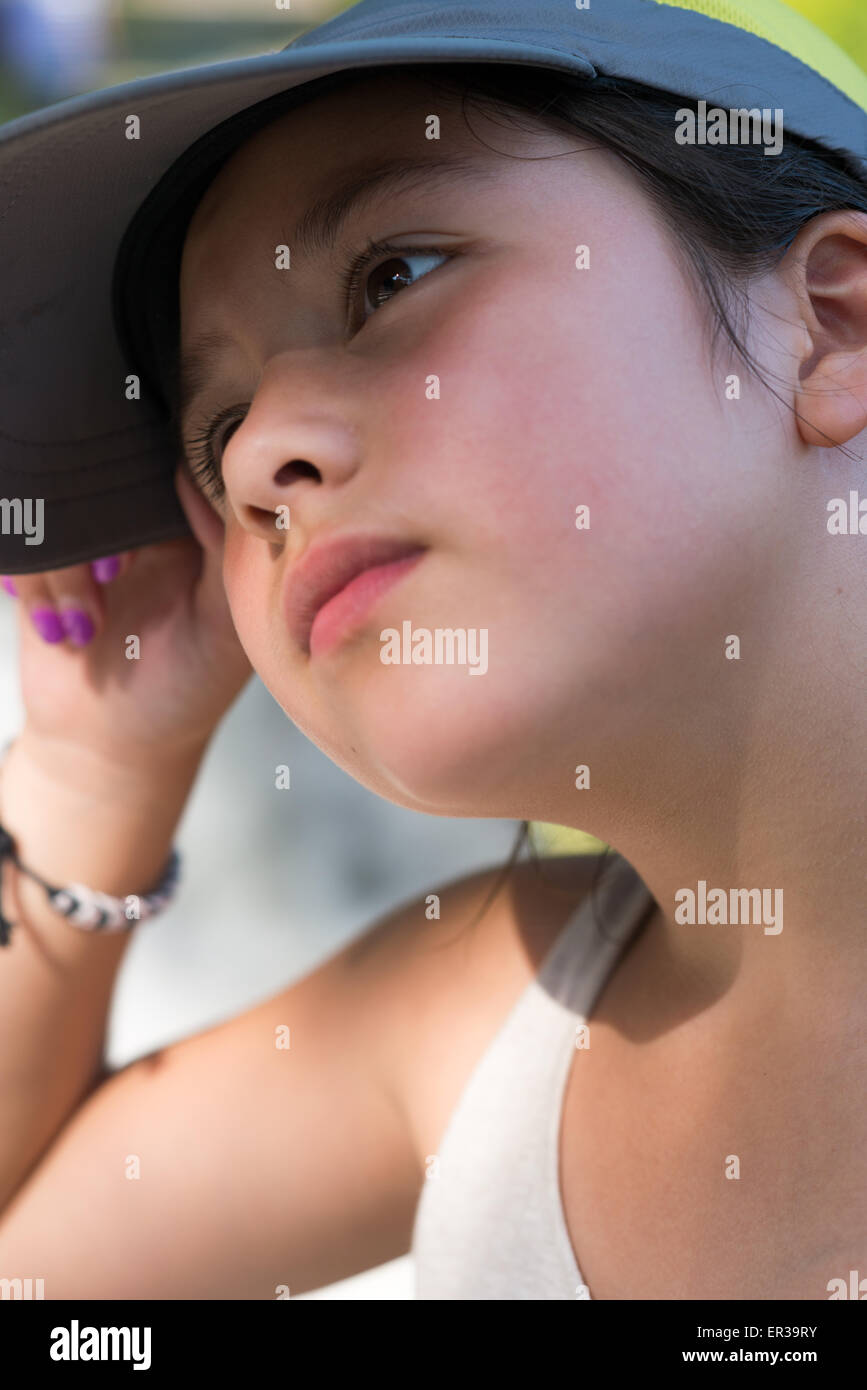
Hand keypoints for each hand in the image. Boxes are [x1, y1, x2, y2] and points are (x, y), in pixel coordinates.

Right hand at [0, 463, 251, 769]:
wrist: (110, 746)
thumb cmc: (182, 691)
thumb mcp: (223, 628)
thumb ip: (223, 551)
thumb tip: (198, 478)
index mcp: (190, 526)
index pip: (168, 463)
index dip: (152, 487)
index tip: (150, 538)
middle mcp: (136, 525)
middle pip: (99, 474)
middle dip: (98, 530)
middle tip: (113, 578)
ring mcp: (83, 543)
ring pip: (51, 509)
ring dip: (63, 574)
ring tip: (89, 627)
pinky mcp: (36, 566)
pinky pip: (16, 542)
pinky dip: (30, 585)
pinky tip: (58, 629)